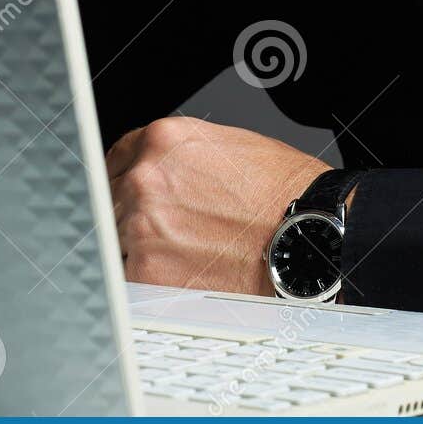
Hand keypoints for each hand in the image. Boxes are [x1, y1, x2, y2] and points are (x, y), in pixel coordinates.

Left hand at [107, 115, 330, 294]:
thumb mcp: (231, 147)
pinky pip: (129, 279)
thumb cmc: (286, 194)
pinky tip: (186, 277)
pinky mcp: (147, 272)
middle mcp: (145, 178)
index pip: (115, 158)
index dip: (125, 179)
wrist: (312, 237)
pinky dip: (151, 283)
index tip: (130, 195)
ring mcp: (142, 226)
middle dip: (132, 217)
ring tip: (187, 257)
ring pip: (116, 242)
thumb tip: (160, 173)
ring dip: (139, 251)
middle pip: (111, 201)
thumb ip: (182, 156)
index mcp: (164, 140)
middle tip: (168, 234)